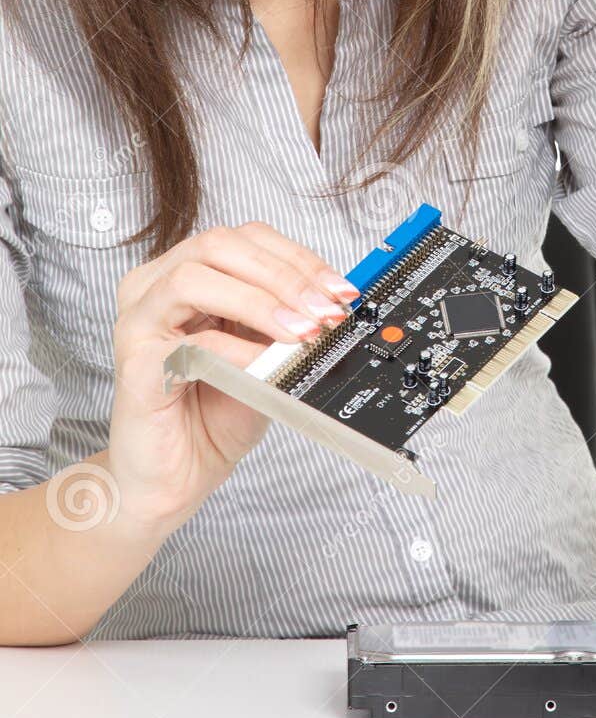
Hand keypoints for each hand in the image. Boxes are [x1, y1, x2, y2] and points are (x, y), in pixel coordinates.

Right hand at [108, 223, 359, 531]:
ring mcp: (139, 321)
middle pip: (218, 246)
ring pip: (194, 279)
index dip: (297, 258)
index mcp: (185, 273)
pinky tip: (266, 366)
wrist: (174, 478)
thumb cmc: (213, 415)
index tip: (339, 288)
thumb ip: (286, 322)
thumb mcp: (264, 355)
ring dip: (258, 302)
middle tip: (325, 310)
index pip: (244, 239)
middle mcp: (154, 287)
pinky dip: (236, 349)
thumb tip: (333, 300)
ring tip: (302, 332)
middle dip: (283, 275)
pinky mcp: (134, 363)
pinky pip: (187, 342)